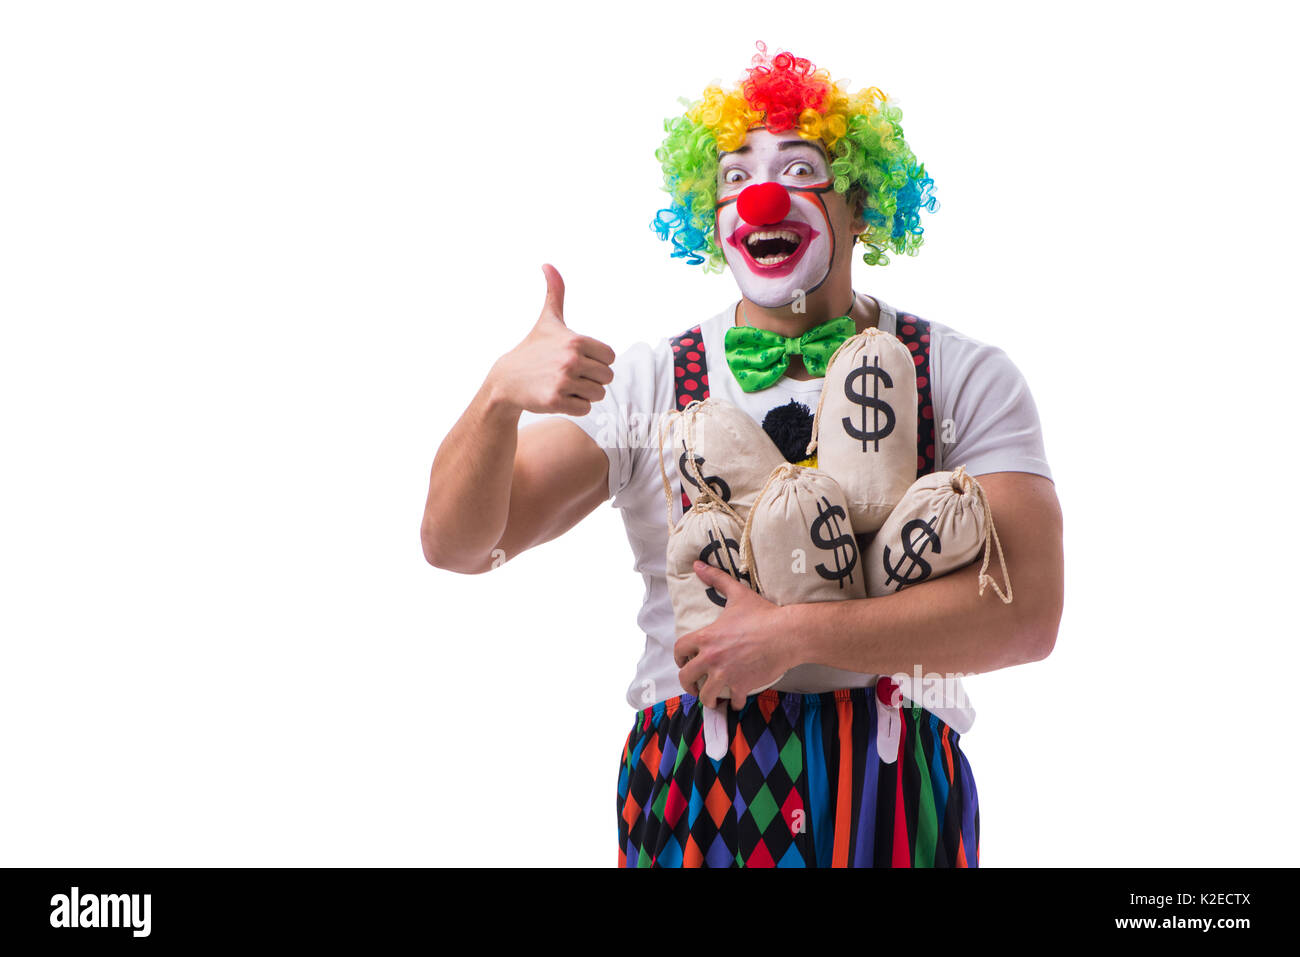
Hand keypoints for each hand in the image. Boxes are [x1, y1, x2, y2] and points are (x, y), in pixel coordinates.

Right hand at [485, 264, 615, 415]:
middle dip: (592, 379)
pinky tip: (559, 397)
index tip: (579, 360)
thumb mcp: (547, 321)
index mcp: (575, 340)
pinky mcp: (556, 401)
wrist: (506, 380)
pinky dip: (575, 406)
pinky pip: (585, 408)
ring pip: (598, 394)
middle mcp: (571, 359)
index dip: (597, 361)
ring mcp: (563, 381)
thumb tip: (548, 265)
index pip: (610, 357)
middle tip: (570, 375)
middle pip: (607, 377)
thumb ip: (555, 293)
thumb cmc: (532, 349)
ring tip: (564, 385)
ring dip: (584, 393)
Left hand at [674, 561, 791, 710]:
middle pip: (686, 676)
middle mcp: (712, 658)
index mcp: (707, 637)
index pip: (680, 649)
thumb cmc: (763, 614)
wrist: (787, 633)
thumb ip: (716, 579)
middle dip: (688, 683)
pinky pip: (733, 701)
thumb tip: (698, 564)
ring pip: (706, 695)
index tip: (683, 660)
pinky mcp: (742, 685)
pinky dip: (734, 703)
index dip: (679, 656)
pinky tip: (737, 702)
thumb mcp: (737, 594)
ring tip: (713, 699)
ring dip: (708, 698)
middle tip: (694, 685)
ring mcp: (726, 674)